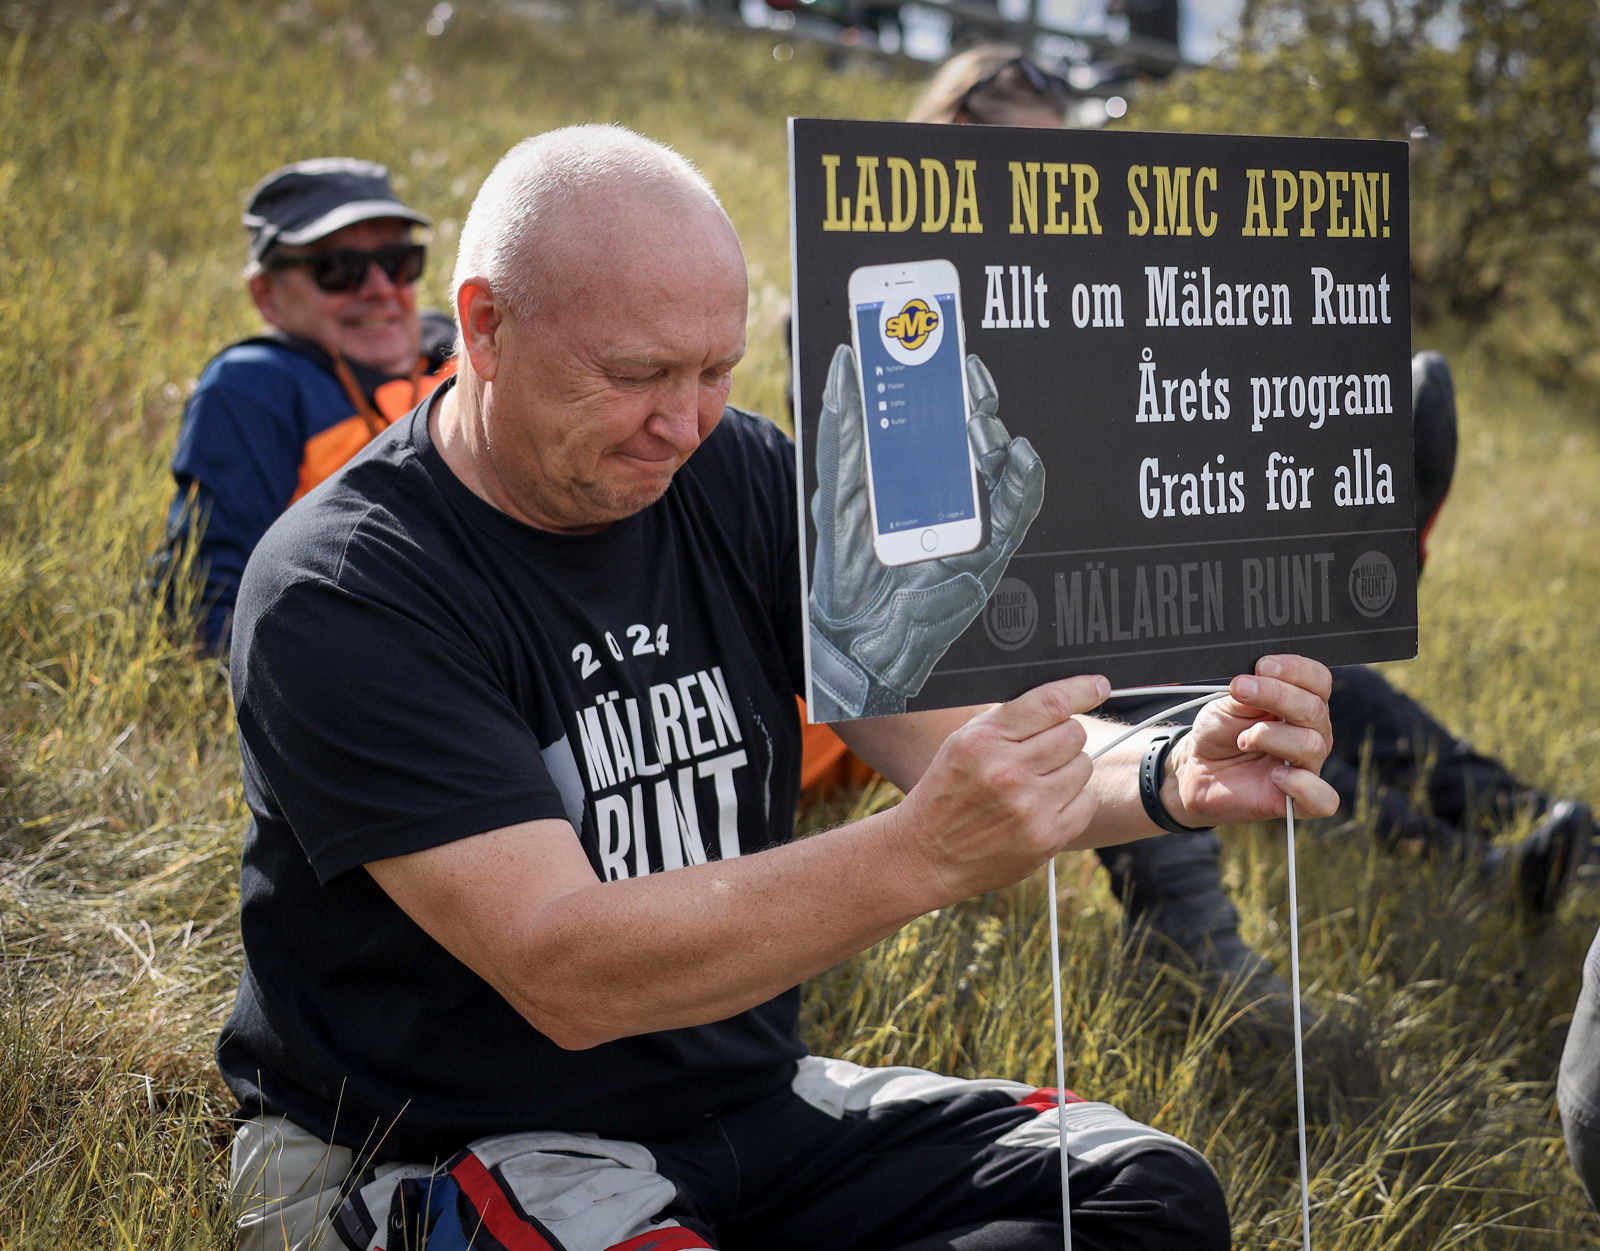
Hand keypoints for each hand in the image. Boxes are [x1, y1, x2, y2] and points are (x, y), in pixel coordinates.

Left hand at [808, 343, 1044, 720]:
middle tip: (967, 370)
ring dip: (993, 436)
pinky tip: (1019, 453)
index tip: (945, 341)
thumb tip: (844, 360)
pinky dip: (1023, 480)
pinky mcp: (988, 553)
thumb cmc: (846, 566)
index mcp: (915, 471)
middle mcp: (950, 493)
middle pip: (975, 432)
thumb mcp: (840, 488)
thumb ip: (845, 428)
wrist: (854, 638)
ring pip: (1000, 466)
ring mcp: (974, 522)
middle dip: (975, 397)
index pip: (942, 413)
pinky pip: (1017, 511)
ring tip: (976, 419)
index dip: (948, 376)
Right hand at [889, 675, 1108, 907]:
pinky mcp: (1046, 837)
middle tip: (1040, 753)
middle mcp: (1008, 772)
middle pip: (1073, 734)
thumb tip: (1059, 701)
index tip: (1097, 686)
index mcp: (984, 741)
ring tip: (1037, 783)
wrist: (928, 855)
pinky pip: (1087, 802)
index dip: (1082, 690)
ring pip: (1084, 765)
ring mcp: (1030, 807)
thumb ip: (1007, 721)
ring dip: (1067, 770)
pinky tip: (1044, 806)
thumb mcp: (961, 743)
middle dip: (1062, 738)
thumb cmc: (946, 793)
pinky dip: (1073, 800)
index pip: (1050, 704)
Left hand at [1166, 654, 1338, 824]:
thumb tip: (1266, 677)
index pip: (1318, 680)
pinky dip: (1303, 785)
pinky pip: (1323, 798)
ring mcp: (1308, 767)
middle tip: (1240, 690)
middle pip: (1314, 709)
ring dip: (1269, 735)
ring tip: (1242, 739)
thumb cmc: (1219, 732)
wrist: (1196, 768)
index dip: (1294, 669)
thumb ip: (1254, 689)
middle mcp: (1312, 733)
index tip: (1261, 666)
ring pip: (1311, 744)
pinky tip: (1276, 776)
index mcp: (1301, 704)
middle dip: (1275, 695)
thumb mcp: (1230, 702)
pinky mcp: (1298, 801)